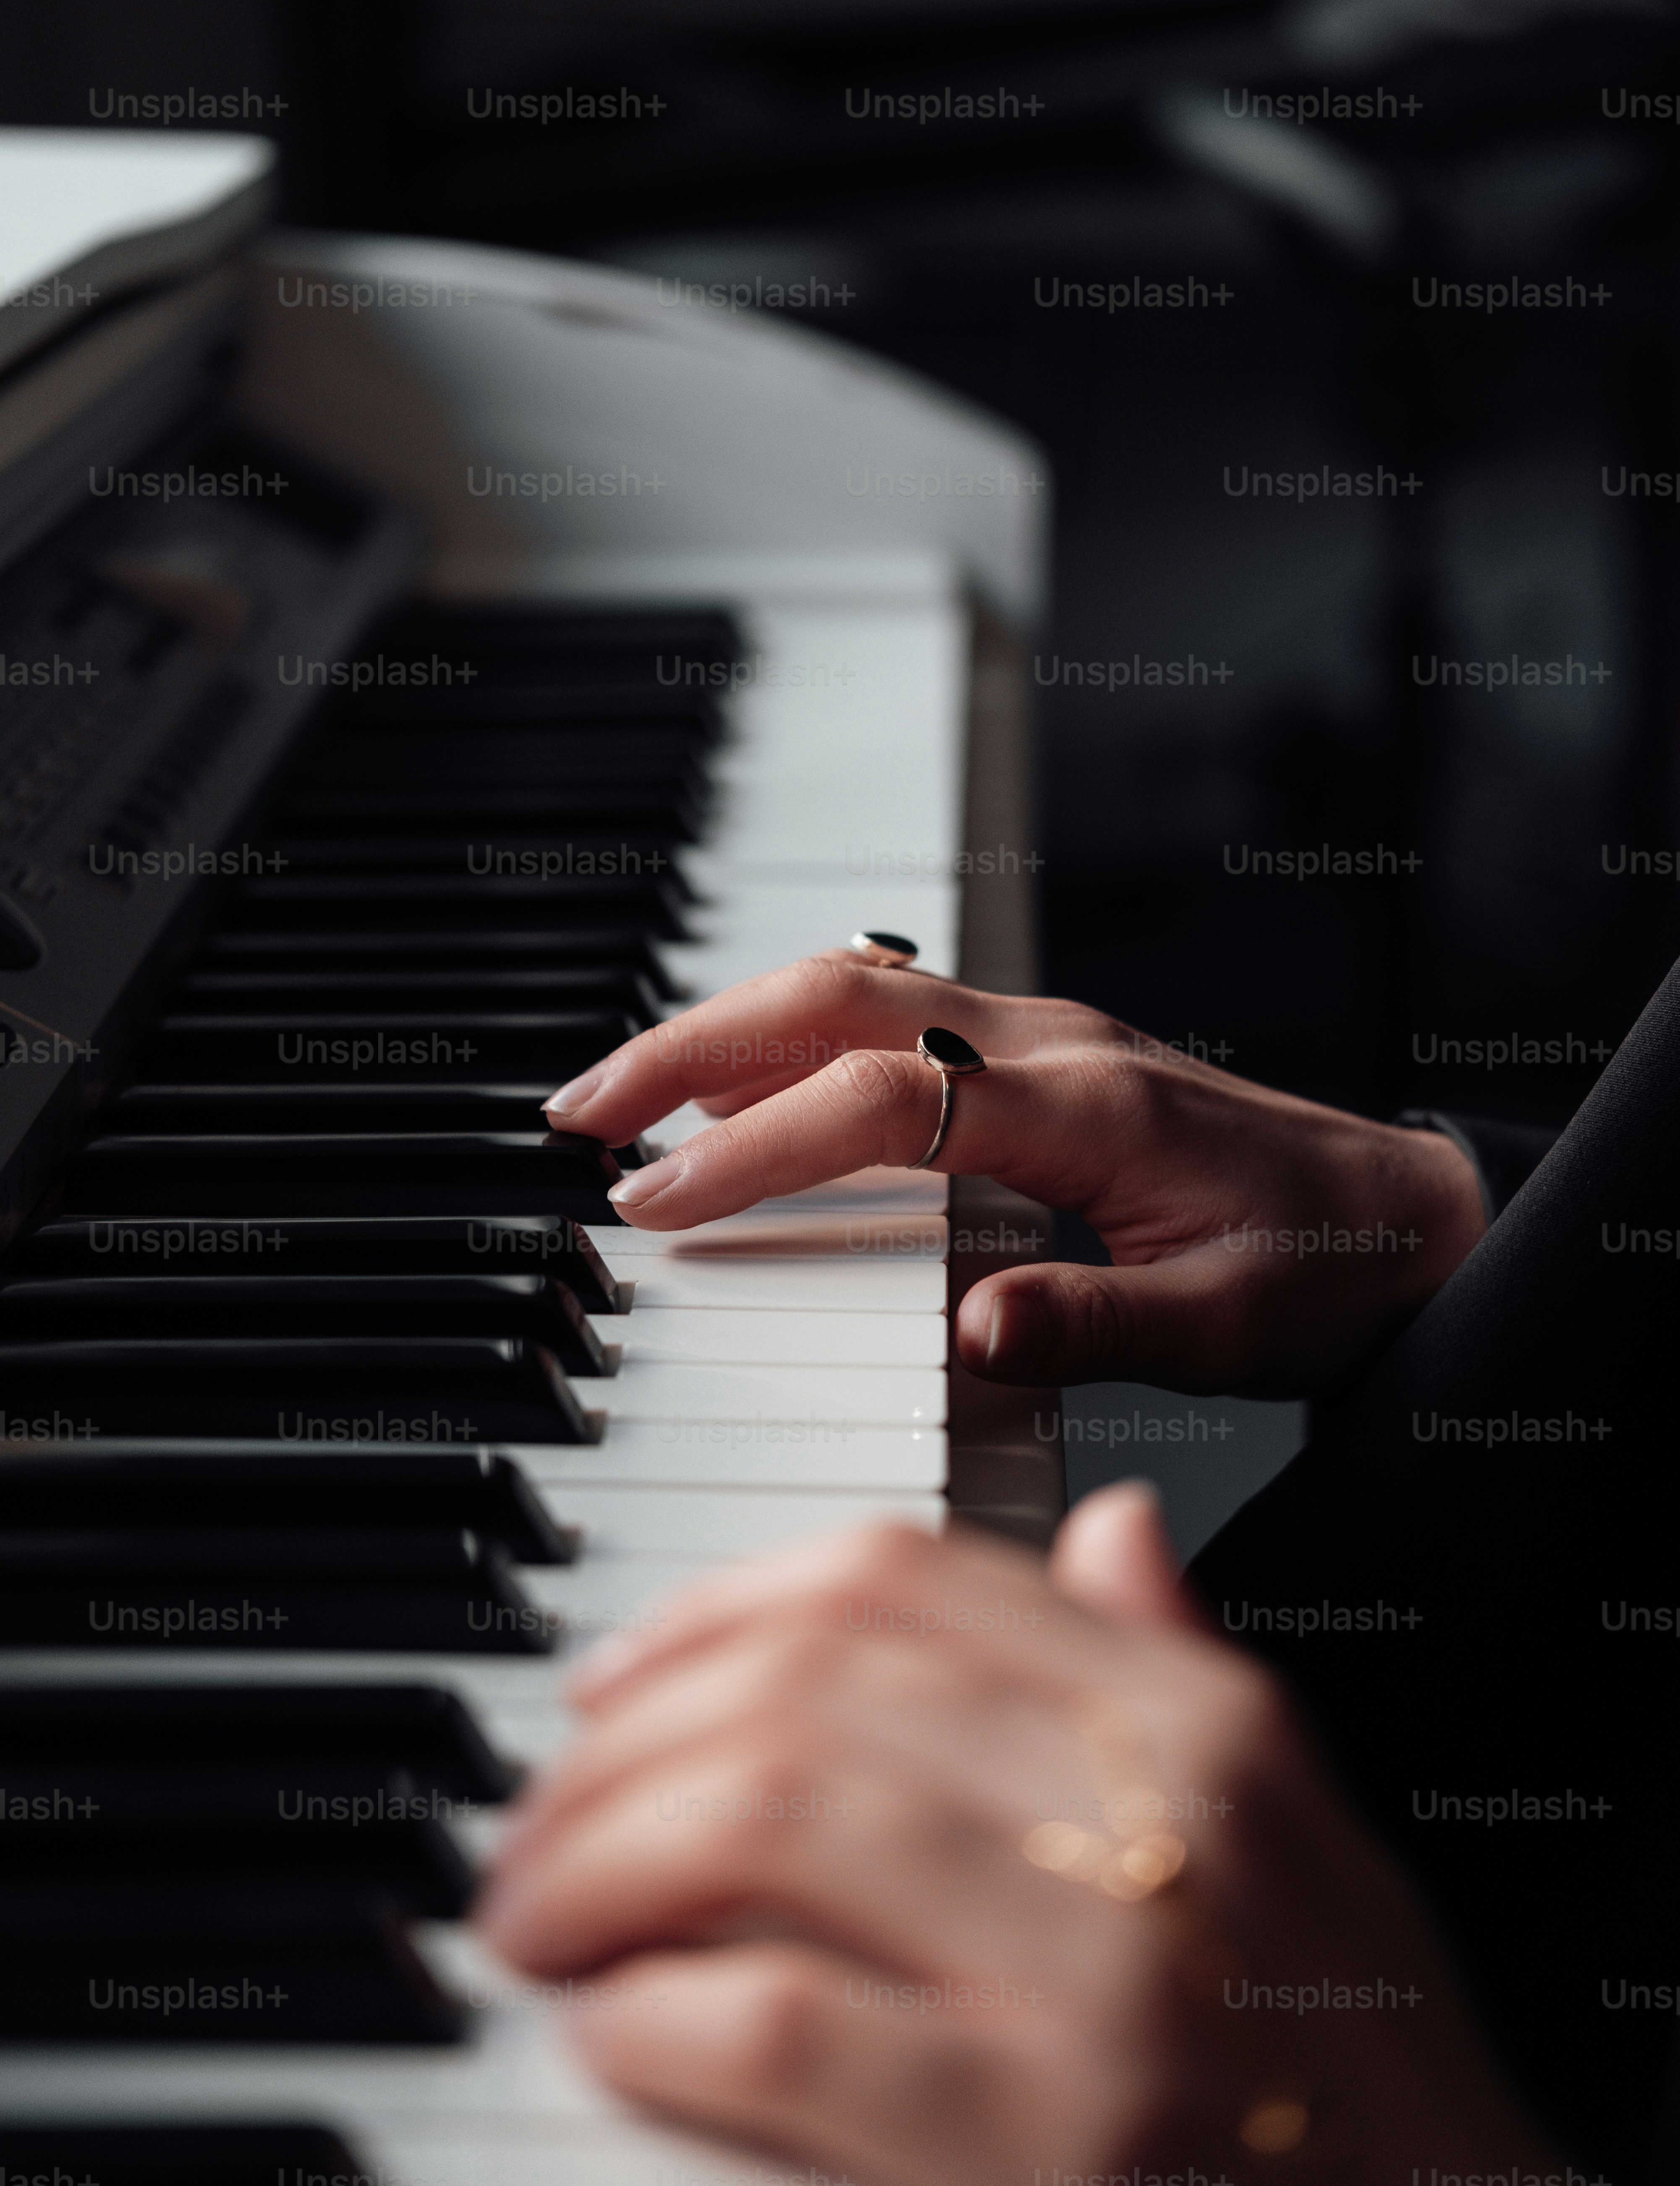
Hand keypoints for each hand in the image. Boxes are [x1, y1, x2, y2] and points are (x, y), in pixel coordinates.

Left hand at [478, 1490, 1556, 2185]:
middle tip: (542, 1818)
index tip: (620, 1676)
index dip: (717, 1610)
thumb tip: (1108, 1522)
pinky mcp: (1033, 2142)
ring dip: (603, 1865)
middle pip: (802, 1686)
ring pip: (766, 1823)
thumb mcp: (1304, 1821)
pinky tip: (613, 2027)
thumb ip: (1181, 1660)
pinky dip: (655, 2017)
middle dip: (626, 1744)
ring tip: (538, 1916)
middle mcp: (1148, 1813)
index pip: (896, 1578)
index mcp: (1196, 1722)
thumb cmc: (1358, 2048)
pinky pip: (776, 2025)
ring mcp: (1093, 1980)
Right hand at [544, 952, 1484, 1394]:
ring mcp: (1043, 1034)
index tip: (654, 1203)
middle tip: (581, 1113)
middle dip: (690, 1046)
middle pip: (833, 1004)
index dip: (752, 1151)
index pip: (875, 1105)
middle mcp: (1050, 1043)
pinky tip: (744, 1084)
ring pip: (850, 990)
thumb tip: (970, 1333)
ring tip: (626, 1092)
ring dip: (728, 1026)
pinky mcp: (1039, 1054)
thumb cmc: (1330, 1267)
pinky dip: (794, 1033)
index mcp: (1084, 1106)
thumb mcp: (1231, 1323)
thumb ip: (1098, 1322)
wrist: (1416, 1216)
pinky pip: (890, 1013)